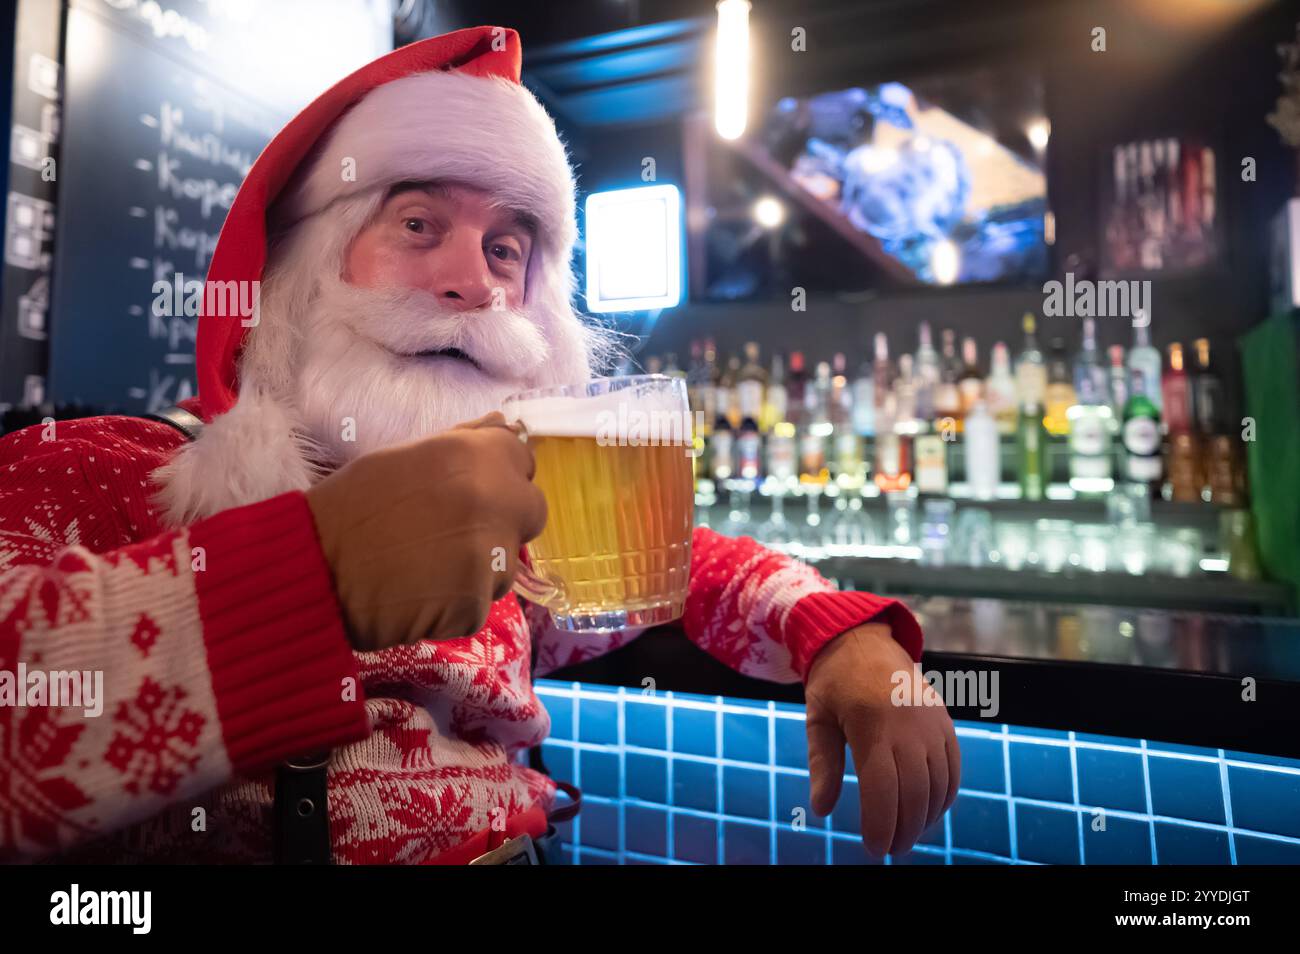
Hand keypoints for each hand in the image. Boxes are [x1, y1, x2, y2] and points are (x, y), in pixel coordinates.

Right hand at [306, 412, 546, 651]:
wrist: (314, 567)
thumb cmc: (352, 504)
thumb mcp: (405, 456)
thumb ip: (464, 443)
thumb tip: (504, 426)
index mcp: (477, 456)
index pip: (523, 460)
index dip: (502, 475)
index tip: (476, 488)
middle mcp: (495, 502)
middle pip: (532, 512)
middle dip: (506, 520)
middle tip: (458, 531)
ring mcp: (490, 557)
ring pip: (506, 562)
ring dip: (479, 566)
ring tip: (426, 565)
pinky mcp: (476, 605)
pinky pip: (479, 602)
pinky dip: (456, 603)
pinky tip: (419, 593)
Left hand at [804, 623, 959, 857]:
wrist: (863, 639)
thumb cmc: (834, 682)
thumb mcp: (817, 718)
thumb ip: (823, 764)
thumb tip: (822, 809)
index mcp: (871, 723)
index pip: (882, 788)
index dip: (881, 824)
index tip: (874, 848)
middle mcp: (907, 724)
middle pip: (915, 793)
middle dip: (905, 829)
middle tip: (890, 849)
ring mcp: (931, 722)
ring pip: (938, 784)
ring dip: (926, 818)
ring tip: (907, 836)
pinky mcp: (944, 721)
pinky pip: (953, 767)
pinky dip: (945, 796)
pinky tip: (929, 812)